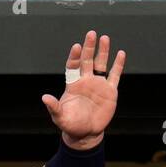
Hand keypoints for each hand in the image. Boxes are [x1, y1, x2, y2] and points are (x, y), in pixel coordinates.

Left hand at [43, 30, 125, 149]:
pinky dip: (118, 65)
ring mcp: (98, 85)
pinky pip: (114, 75)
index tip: (77, 46)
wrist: (86, 133)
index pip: (73, 66)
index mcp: (73, 84)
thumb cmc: (71, 124)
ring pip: (101, 64)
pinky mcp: (110, 91)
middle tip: (91, 34)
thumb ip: (54, 107)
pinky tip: (121, 54)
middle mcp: (86, 81)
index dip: (75, 56)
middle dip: (89, 47)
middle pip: (87, 60)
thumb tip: (44, 98)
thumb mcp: (60, 117)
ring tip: (105, 38)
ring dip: (103, 52)